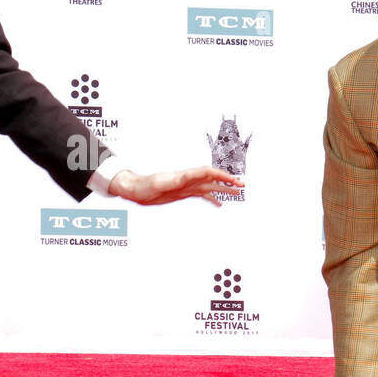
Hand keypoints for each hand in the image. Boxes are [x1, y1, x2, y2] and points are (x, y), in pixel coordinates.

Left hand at [108, 166, 243, 206]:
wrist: (135, 189)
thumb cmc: (145, 185)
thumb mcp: (160, 183)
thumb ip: (174, 180)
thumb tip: (186, 176)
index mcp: (185, 175)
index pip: (208, 172)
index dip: (222, 175)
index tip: (233, 181)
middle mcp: (189, 180)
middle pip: (212, 178)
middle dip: (227, 181)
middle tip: (241, 186)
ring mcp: (187, 186)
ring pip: (210, 186)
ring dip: (223, 188)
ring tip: (236, 193)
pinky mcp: (184, 193)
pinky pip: (202, 194)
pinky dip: (212, 198)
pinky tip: (219, 204)